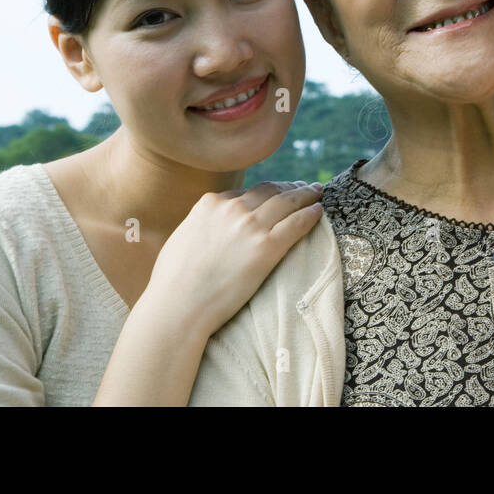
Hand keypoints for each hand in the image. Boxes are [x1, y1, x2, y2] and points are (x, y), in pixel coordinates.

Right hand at [138, 181, 324, 339]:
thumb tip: (207, 228)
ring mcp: (250, 226)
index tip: (276, 194)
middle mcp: (232, 209)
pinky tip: (319, 211)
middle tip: (303, 187)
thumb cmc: (173, 282)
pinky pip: (296, 223)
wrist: (179, 305)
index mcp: (210, 204)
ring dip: (305, 194)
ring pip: (287, 202)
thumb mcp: (182, 239)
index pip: (246, 192)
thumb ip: (201, 226)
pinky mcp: (267, 247)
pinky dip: (310, 214)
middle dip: (288, 188)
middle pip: (269, 191)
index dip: (265, 192)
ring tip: (317, 192)